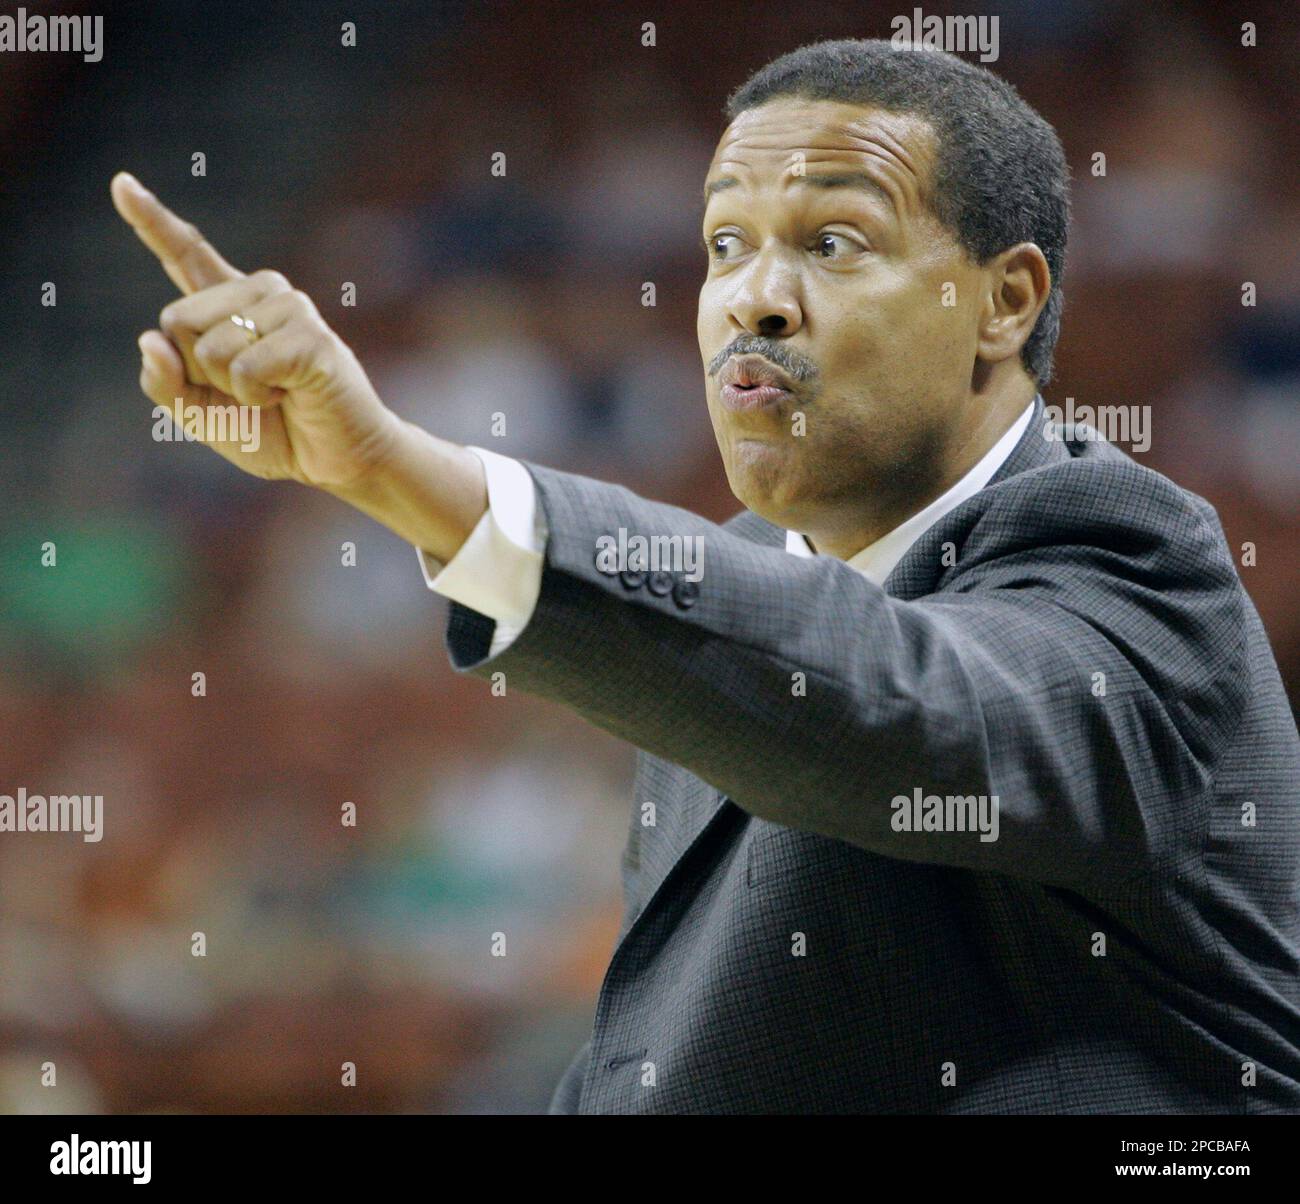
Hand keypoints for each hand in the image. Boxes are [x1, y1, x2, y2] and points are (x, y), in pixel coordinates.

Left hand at [112, 171, 400, 487]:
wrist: (336, 460)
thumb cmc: (276, 434)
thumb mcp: (201, 414)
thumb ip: (165, 384)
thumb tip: (149, 341)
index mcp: (228, 307)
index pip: (186, 256)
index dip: (152, 220)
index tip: (123, 185)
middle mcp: (258, 294)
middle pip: (176, 320)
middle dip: (198, 372)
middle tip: (249, 392)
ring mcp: (288, 307)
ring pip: (209, 345)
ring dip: (232, 389)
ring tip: (276, 394)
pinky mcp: (311, 335)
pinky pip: (245, 367)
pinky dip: (258, 396)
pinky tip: (291, 396)